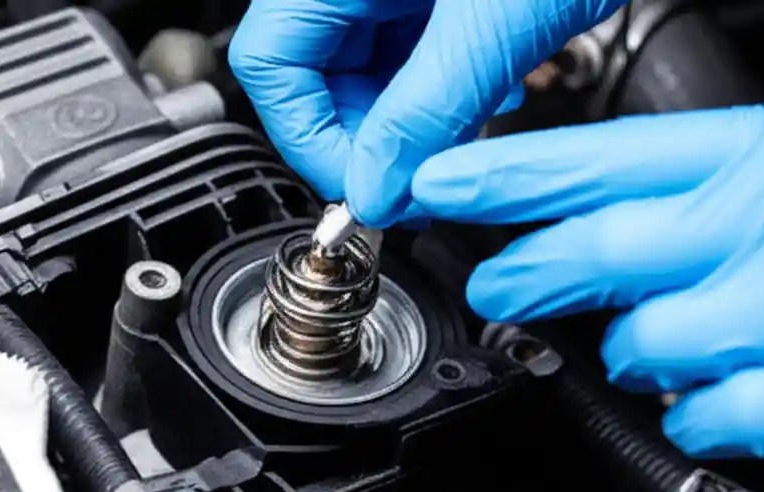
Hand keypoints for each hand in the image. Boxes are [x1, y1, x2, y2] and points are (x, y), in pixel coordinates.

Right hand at [228, 0, 623, 224]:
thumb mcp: (492, 27)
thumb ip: (424, 116)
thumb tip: (374, 192)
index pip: (272, 63)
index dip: (312, 139)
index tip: (367, 188)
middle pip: (311, 73)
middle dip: (368, 137)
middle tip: (418, 177)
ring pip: (362, 70)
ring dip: (409, 119)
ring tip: (465, 126)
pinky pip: (406, 51)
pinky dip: (439, 89)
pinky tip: (483, 92)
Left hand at [411, 96, 763, 457]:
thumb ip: (736, 181)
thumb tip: (637, 214)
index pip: (600, 153)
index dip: (505, 174)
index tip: (434, 182)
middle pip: (593, 250)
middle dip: (526, 274)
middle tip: (500, 286)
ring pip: (638, 346)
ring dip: (636, 354)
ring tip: (679, 341)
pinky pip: (699, 418)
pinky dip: (698, 416)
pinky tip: (731, 395)